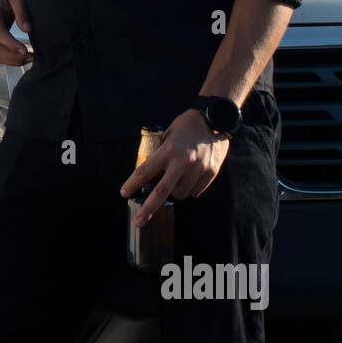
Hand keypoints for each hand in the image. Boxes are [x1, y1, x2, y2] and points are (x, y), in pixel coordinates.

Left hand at [119, 109, 231, 227]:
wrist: (217, 120)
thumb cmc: (188, 126)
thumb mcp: (168, 135)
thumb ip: (159, 153)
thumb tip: (149, 175)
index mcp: (169, 150)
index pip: (146, 171)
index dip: (133, 184)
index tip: (124, 193)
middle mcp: (183, 162)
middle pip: (161, 192)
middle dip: (148, 209)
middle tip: (138, 222)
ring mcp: (199, 169)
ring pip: (180, 195)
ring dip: (173, 192)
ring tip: (176, 178)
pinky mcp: (210, 174)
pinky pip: (195, 192)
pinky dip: (188, 189)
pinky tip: (189, 177)